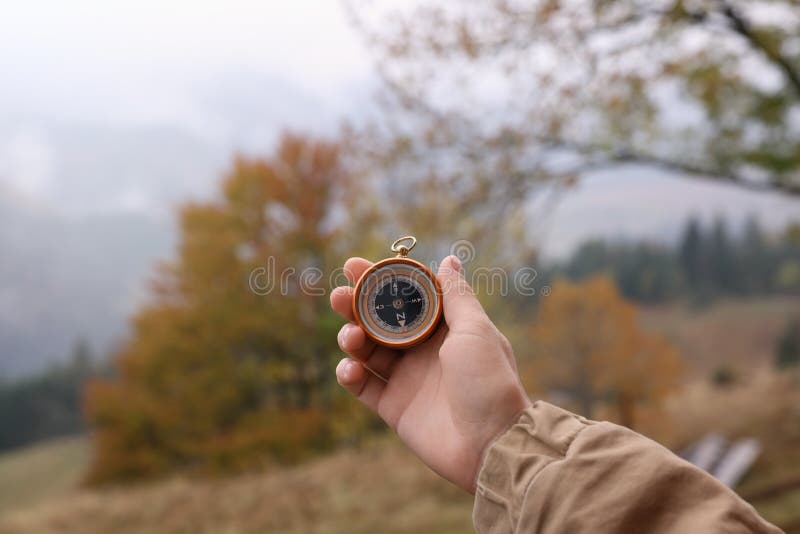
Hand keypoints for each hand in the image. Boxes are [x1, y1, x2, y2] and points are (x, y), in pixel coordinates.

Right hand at [330, 255, 530, 492]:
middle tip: (338, 296)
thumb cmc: (489, 382)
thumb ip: (456, 296)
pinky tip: (351, 369)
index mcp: (444, 328)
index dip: (381, 280)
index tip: (355, 265)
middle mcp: (422, 350)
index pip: (406, 296)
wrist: (490, 444)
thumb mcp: (476, 331)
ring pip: (367, 350)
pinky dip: (350, 374)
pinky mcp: (393, 406)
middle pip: (380, 320)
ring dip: (351, 338)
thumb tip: (449, 260)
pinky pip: (362, 386)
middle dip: (355, 305)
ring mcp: (407, 378)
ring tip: (351, 337)